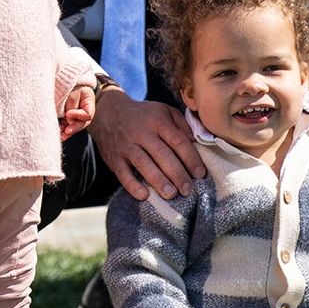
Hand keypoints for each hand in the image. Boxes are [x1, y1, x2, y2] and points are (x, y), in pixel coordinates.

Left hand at [59, 84, 95, 140]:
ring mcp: (77, 115)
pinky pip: (68, 125)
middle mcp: (85, 111)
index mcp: (89, 103)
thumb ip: (72, 104)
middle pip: (82, 123)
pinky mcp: (68, 117)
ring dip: (68, 131)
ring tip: (61, 136)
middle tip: (65, 131)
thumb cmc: (70, 84)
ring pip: (75, 126)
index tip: (68, 113)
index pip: (88, 114)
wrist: (65, 79)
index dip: (78, 116)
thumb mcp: (73, 91)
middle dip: (73, 128)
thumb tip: (69, 119)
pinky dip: (63, 129)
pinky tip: (59, 134)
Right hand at [88, 89, 205, 200]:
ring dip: (159, 181)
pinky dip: (132, 185)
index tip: (200, 174)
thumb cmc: (143, 116)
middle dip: (177, 174)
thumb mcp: (164, 111)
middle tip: (188, 190)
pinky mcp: (114, 158)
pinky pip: (123, 173)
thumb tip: (197, 142)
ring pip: (144, 164)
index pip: (178, 141)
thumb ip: (182, 124)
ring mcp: (126, 146)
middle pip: (162, 155)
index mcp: (158, 121)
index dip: (191, 158)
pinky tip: (144, 196)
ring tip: (171, 195)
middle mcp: (142, 133)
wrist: (108, 113)